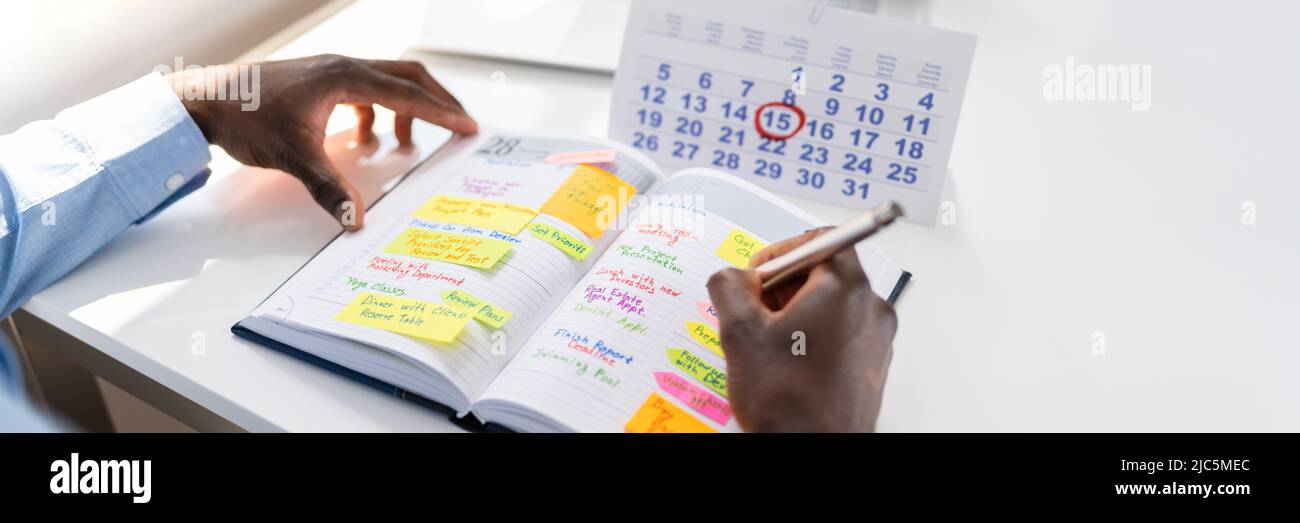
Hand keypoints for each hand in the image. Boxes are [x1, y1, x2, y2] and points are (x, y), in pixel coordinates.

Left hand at [169, 54, 477, 229]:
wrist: (206, 100)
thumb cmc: (247, 118)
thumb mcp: (293, 157)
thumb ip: (329, 188)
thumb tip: (355, 220)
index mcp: (345, 78)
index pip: (407, 94)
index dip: (442, 112)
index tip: (468, 126)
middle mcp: (343, 67)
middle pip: (408, 76)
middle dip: (438, 101)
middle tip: (460, 125)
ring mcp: (331, 70)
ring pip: (387, 81)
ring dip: (407, 108)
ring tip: (407, 143)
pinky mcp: (319, 80)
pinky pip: (365, 89)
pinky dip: (378, 111)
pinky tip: (366, 137)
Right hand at [706, 228, 896, 431]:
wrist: (813, 454)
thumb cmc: (788, 402)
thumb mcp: (740, 333)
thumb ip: (729, 288)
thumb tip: (730, 277)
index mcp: (845, 289)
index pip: (820, 239)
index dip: (782, 252)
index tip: (759, 274)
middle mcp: (870, 309)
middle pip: (827, 272)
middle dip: (784, 287)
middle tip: (755, 310)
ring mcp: (875, 340)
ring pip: (832, 306)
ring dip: (796, 314)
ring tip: (768, 343)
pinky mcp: (871, 366)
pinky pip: (841, 334)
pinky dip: (813, 338)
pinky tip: (786, 363)